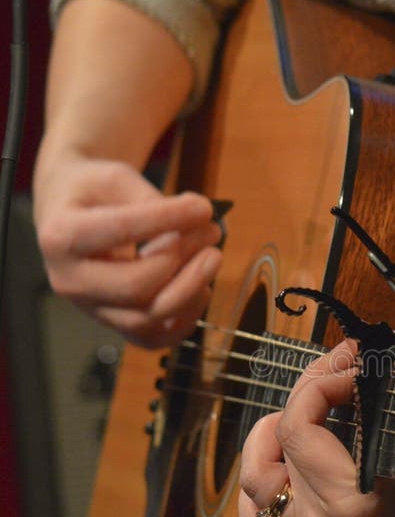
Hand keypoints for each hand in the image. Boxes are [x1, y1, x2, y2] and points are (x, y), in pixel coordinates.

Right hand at [34, 154, 221, 346]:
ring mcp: (93, 310)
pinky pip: (157, 337)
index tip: (203, 207)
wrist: (71, 216)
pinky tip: (202, 286)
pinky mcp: (116, 325)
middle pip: (135, 286)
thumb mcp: (114, 178)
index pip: (119, 231)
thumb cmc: (93, 193)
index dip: (167, 219)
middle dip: (183, 258)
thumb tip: (197, 220)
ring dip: (192, 287)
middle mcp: (71, 282)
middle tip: (212, 230)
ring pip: (148, 319)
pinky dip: (187, 315)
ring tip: (212, 255)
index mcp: (61, 236)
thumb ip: (151, 199)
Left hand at [238, 341, 394, 516]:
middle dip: (306, 393)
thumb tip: (358, 348)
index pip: (300, 424)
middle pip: (279, 442)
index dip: (321, 380)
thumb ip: (385, 389)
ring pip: (254, 484)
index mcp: (352, 501)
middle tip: (335, 374)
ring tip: (296, 419)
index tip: (352, 363)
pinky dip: (260, 488)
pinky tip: (282, 465)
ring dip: (267, 441)